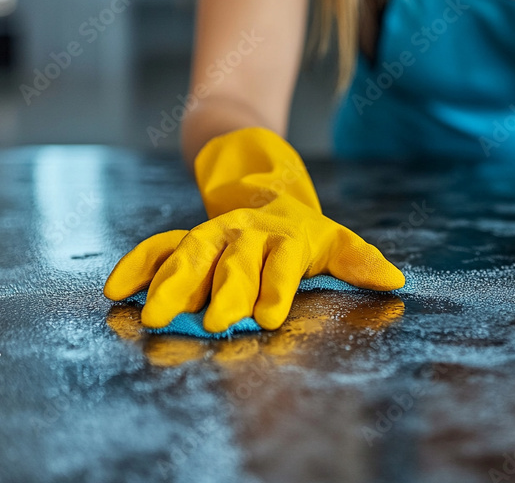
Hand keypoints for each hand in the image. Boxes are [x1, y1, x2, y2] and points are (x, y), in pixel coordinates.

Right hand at [104, 195, 403, 331]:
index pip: (282, 264)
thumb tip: (396, 280)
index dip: (276, 289)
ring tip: (155, 314)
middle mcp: (246, 236)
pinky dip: (138, 266)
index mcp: (286, 238)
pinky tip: (118, 290)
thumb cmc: (304, 233)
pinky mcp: (183, 239)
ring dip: (172, 284)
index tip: (270, 317)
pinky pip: (157, 249)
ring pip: (190, 255)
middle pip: (234, 262)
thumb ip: (360, 262)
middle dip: (225, 291)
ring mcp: (212, 235)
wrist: (263, 190)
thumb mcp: (335, 242)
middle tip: (216, 322)